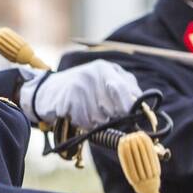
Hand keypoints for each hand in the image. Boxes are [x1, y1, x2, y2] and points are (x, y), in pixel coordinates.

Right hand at [23, 61, 141, 126]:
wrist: (47, 90)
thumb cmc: (83, 91)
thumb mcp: (104, 83)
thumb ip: (125, 92)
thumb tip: (145, 111)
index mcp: (108, 69)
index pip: (127, 91)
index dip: (130, 109)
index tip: (133, 120)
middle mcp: (95, 73)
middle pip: (116, 108)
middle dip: (113, 117)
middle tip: (105, 116)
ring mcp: (81, 84)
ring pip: (101, 117)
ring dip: (96, 121)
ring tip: (88, 113)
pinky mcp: (69, 97)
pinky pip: (85, 121)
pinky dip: (83, 123)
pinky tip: (77, 115)